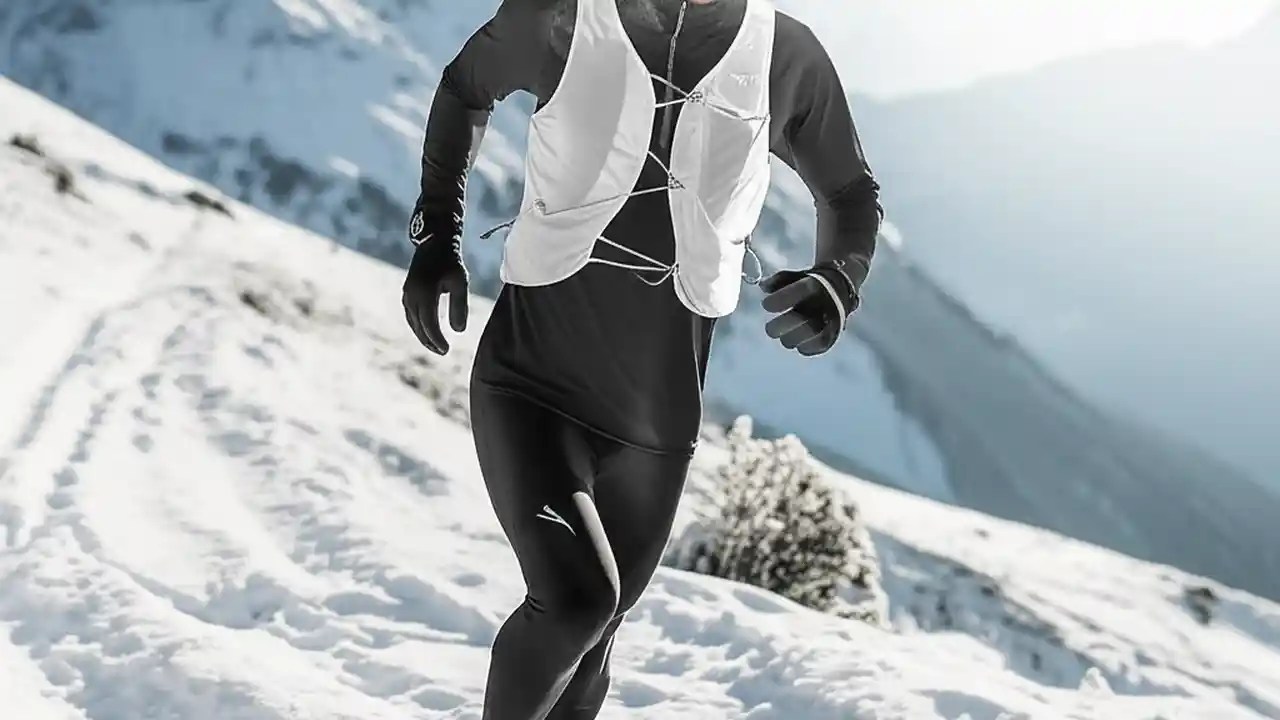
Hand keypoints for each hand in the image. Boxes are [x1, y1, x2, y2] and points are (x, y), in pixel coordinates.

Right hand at [402, 226, 468, 354]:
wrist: (434, 243)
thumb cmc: (451, 262)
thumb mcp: (460, 283)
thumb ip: (460, 307)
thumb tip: (458, 331)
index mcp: (425, 293)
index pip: (429, 324)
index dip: (437, 340)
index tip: (447, 350)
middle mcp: (412, 296)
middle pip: (419, 326)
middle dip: (430, 341)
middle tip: (443, 352)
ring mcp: (407, 294)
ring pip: (412, 322)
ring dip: (423, 335)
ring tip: (435, 345)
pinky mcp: (407, 292)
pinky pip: (410, 315)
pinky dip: (418, 325)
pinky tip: (427, 331)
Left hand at [760, 266, 854, 356]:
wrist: (840, 289)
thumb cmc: (810, 284)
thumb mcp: (794, 276)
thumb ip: (777, 281)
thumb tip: (762, 286)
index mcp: (813, 286)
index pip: (789, 296)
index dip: (773, 303)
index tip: (767, 305)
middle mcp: (823, 304)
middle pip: (796, 321)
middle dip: (777, 327)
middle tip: (770, 328)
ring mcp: (830, 322)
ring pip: (804, 338)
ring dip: (788, 338)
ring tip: (784, 335)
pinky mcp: (832, 338)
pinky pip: (812, 348)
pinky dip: (801, 346)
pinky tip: (797, 340)